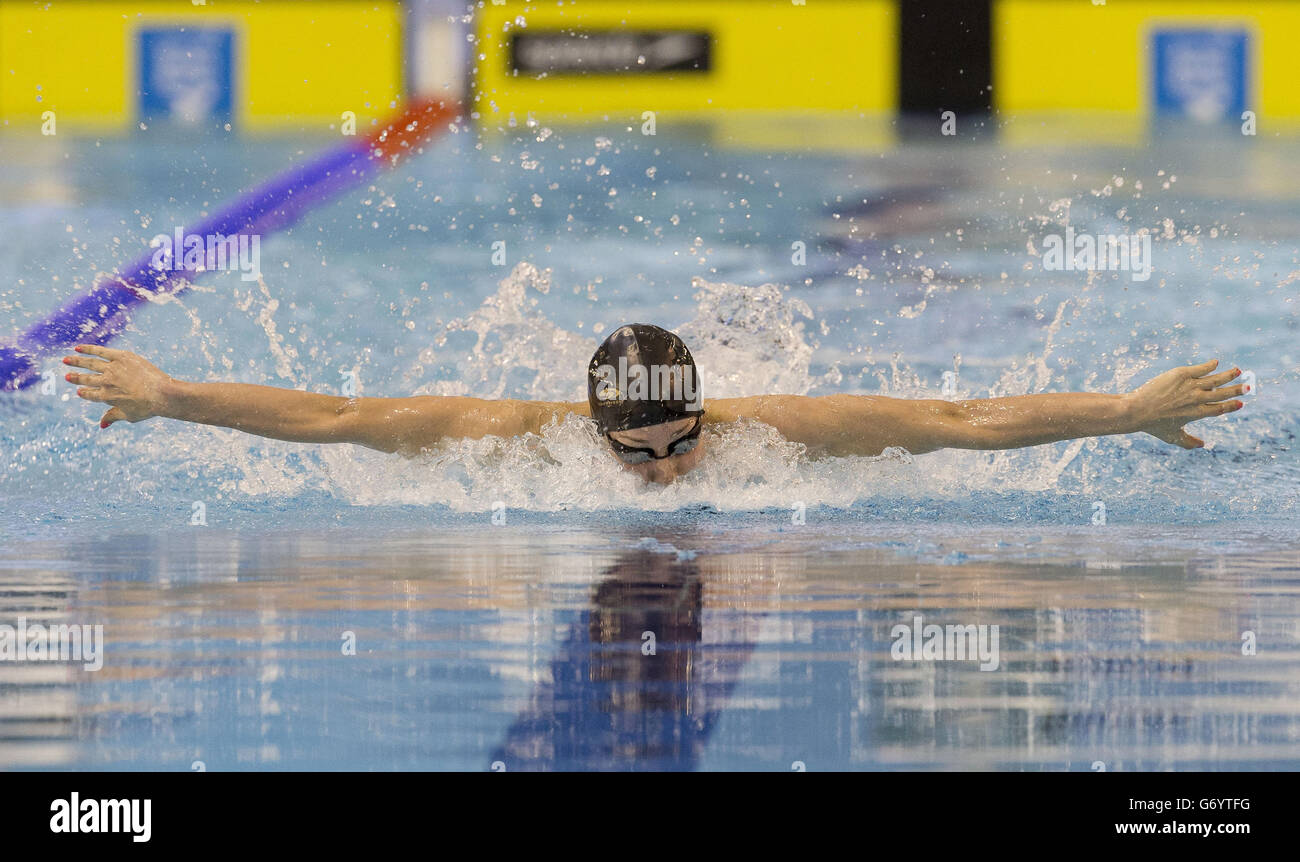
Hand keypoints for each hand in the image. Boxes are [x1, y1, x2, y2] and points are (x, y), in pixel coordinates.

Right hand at [62, 345, 172, 427]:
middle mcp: (106, 382)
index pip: (90, 394)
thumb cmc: (148, 407)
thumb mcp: (129, 416)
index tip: (79, 391)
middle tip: (66, 376)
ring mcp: (113, 369)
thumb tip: (101, 425)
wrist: (163, 393)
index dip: (84, 393)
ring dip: (76, 361)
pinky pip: (101, 351)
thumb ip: (113, 417)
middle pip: (87, 379)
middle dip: (75, 378)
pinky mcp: (121, 357)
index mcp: (106, 397)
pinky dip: (89, 349)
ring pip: (90, 364)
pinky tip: (78, 348)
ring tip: (66, 360)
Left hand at [1122, 359, 1244, 448]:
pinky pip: (1200, 368)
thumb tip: (1202, 446)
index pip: (1220, 409)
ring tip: (1238, 370)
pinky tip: (1215, 362)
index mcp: (1198, 414)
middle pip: (1222, 393)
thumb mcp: (1172, 436)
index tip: (1241, 403)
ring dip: (1228, 375)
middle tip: (1248, 386)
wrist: (1136, 411)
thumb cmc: (1152, 425)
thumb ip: (1188, 442)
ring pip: (1215, 379)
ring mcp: (1190, 386)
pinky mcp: (1181, 374)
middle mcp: (1197, 399)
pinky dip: (1209, 365)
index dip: (1231, 405)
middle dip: (1237, 390)